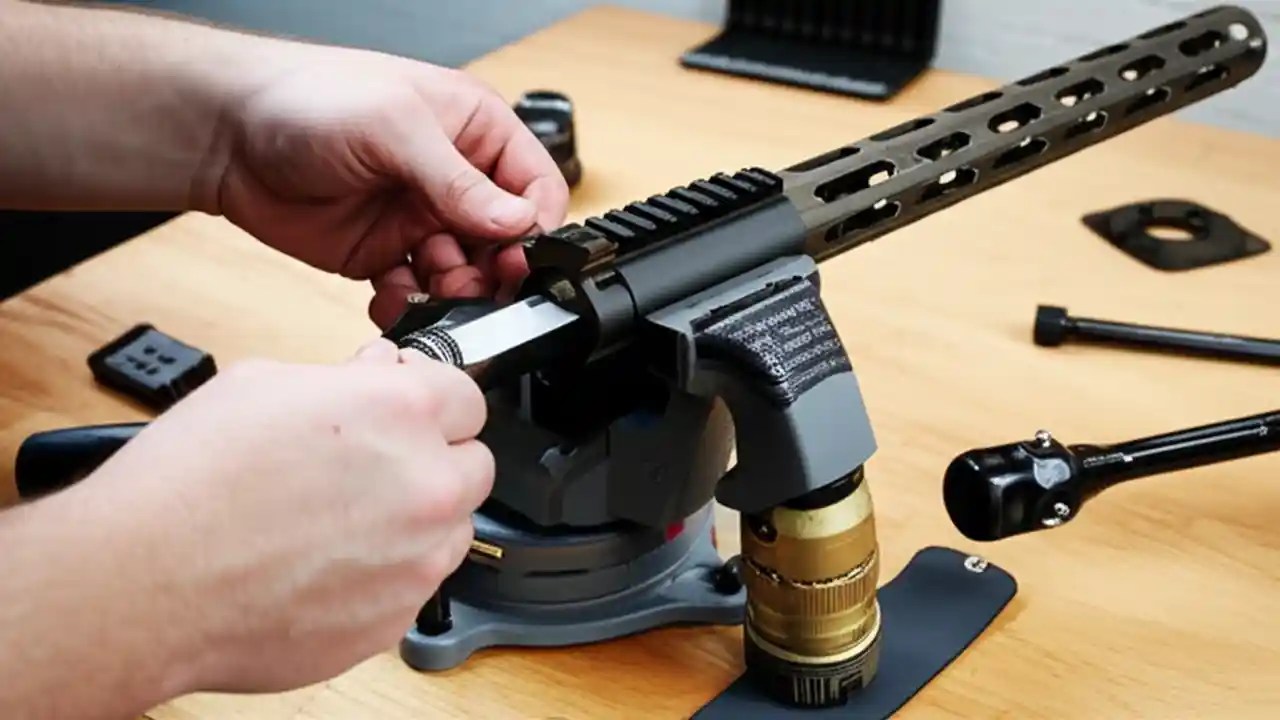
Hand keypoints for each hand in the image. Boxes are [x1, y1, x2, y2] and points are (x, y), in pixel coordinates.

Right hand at [74, 339, 492, 691]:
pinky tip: (327, 565)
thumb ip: (345, 378)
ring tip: (342, 522)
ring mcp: (417, 560)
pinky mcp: (396, 618)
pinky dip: (387, 574)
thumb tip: (381, 372)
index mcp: (401, 412)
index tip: (412, 411)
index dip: (432, 400)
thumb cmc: (188, 483)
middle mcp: (426, 485)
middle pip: (474, 465)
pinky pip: (416, 585)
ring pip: (452, 530)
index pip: (467, 395)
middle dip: (434, 460)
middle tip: (375, 467)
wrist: (143, 581)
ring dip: (418, 521)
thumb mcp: (263, 385)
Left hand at [211, 46, 569, 326]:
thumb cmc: (306, 98)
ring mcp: (420, 218)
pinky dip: (411, 307)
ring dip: (453, 293)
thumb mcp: (395, 128)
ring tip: (427, 289)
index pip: (535, 186)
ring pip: (465, 274)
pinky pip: (417, 293)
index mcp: (474, 130)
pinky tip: (392, 298)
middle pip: (505, 242)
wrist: (225, 134)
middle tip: (468, 282)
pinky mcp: (384, 253)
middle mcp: (454, 177)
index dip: (532, 227)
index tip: (515, 256)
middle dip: (492, 271)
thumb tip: (516, 222)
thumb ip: (459, 181)